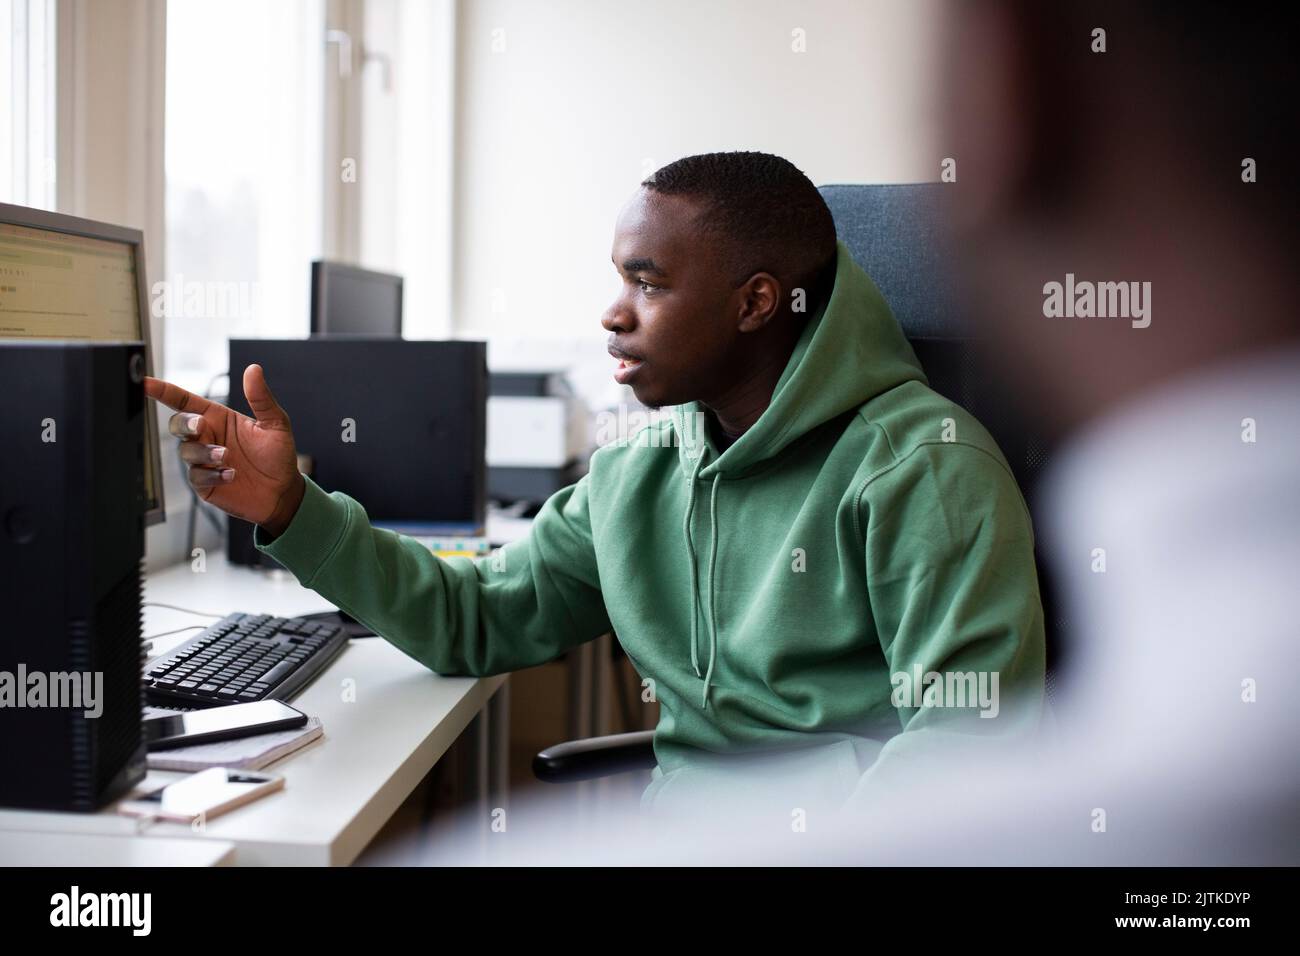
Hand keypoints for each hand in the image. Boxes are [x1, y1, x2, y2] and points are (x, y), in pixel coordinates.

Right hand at [144, 365, 305, 536]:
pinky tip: (231, 474)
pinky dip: (211, 474)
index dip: (163, 391)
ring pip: (186, 451)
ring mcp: (204, 461)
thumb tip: (254, 369)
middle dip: (184, 423)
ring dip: (204, 452)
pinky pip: (196, 477)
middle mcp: (207, 437)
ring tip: (227, 456)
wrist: (283, 491)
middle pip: (178, 424)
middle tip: (200, 426)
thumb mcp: (275, 423)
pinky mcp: (205, 483)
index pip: (184, 401)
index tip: (144, 382)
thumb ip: (261, 398)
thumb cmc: (278, 455)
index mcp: (218, 418)